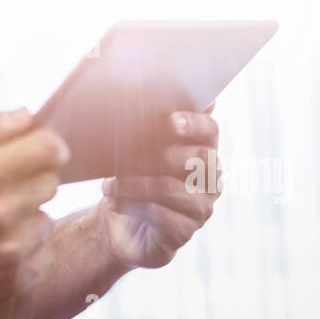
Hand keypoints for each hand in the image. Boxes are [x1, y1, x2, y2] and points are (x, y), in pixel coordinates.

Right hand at [0, 107, 68, 317]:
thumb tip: (27, 116)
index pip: (47, 149)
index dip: (45, 143)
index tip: (35, 147)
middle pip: (51, 182)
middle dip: (33, 177)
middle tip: (5, 185)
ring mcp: (9, 253)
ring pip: (46, 218)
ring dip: (27, 216)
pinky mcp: (16, 281)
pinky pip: (43, 251)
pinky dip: (26, 247)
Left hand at [96, 105, 221, 269]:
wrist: (118, 222)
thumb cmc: (131, 176)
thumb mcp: (138, 147)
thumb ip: (151, 121)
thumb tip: (161, 86)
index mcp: (203, 150)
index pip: (211, 131)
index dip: (194, 124)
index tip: (170, 122)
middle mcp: (210, 179)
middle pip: (198, 159)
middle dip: (161, 154)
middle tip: (127, 154)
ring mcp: (201, 208)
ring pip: (172, 188)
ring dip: (135, 184)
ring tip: (109, 183)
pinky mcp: (184, 232)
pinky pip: (162, 215)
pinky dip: (133, 205)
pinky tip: (113, 200)